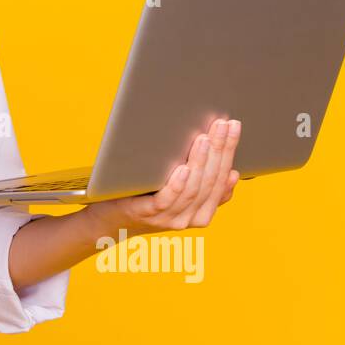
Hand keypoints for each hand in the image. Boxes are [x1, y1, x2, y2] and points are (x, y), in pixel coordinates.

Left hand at [103, 117, 242, 233]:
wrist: (112, 219)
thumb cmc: (147, 197)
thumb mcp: (180, 194)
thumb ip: (203, 186)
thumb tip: (232, 173)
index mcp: (202, 213)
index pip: (221, 180)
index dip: (229, 152)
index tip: (233, 127)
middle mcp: (188, 219)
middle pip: (210, 182)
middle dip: (219, 151)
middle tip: (223, 125)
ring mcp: (168, 218)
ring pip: (192, 190)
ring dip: (201, 162)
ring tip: (205, 139)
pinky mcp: (147, 214)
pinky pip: (166, 199)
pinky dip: (178, 183)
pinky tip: (183, 167)